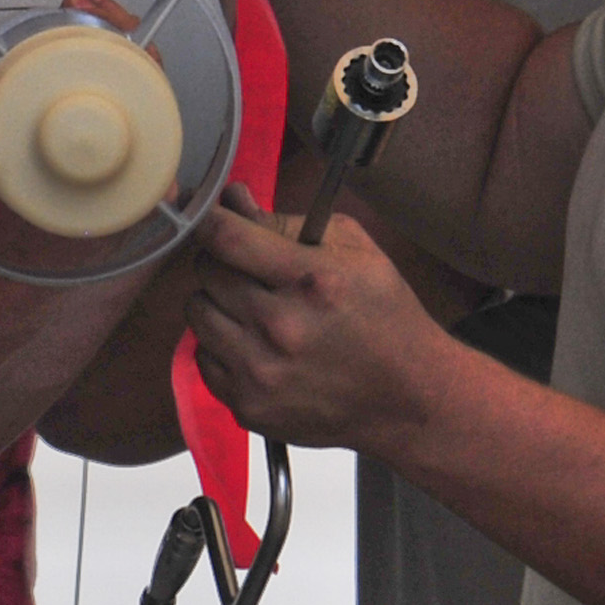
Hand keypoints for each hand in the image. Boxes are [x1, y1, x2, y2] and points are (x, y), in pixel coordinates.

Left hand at [183, 187, 457, 452]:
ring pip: (197, 312)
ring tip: (252, 307)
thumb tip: (233, 199)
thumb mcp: (355, 251)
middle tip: (247, 268)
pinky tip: (255, 344)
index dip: (211, 220)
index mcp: (312, 280)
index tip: (212, 220)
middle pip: (206, 271)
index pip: (227, 237)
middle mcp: (282, 327)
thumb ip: (287, 222)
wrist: (407, 397)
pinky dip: (221, 346)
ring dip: (216, 302)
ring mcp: (261, 371)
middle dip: (221, 260)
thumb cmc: (384, 316)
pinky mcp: (250, 405)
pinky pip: (203, 358)